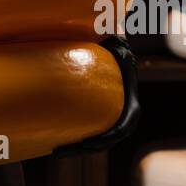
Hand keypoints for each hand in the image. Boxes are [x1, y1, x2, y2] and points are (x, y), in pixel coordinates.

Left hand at [51, 35, 139, 159]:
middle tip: (58, 152)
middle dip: (85, 150)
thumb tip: (105, 33)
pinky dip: (75, 140)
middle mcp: (122, 108)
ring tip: (55, 152)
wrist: (102, 38)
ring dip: (78, 150)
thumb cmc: (106, 35)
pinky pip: (89, 131)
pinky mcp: (95, 112)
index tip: (86, 144)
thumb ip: (111, 37)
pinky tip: (56, 143)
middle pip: (108, 140)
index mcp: (130, 96)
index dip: (108, 139)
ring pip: (97, 140)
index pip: (125, 126)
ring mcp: (109, 112)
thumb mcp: (113, 37)